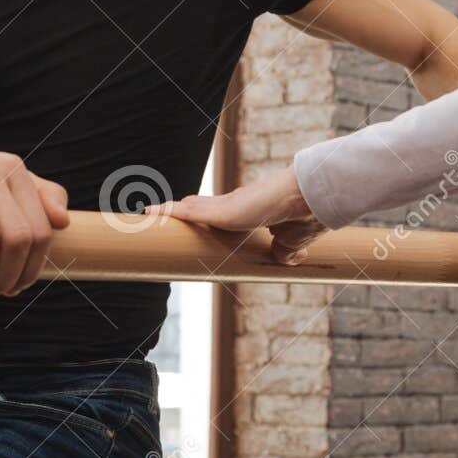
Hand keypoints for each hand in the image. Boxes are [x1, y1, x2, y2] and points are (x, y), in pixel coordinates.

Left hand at [146, 168, 324, 264]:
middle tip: (157, 218)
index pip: (217, 213)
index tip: (189, 219)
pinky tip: (148, 213)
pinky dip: (167, 213)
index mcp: (248, 210)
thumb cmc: (305, 216)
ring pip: (188, 208)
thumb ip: (283, 251)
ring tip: (146, 214)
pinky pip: (186, 212)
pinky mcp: (222, 211)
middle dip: (179, 214)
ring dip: (167, 213)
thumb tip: (287, 259)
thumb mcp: (290, 242)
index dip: (202, 216)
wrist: (310, 199)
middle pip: (197, 208)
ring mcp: (226, 206)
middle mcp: (233, 204)